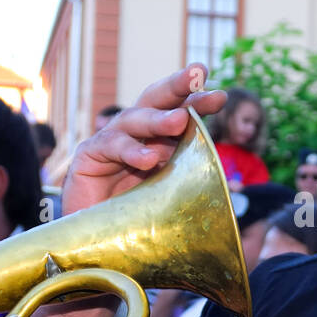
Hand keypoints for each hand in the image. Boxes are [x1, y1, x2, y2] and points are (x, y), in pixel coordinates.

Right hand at [62, 64, 226, 214]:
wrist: (97, 243)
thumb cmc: (137, 221)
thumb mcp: (170, 196)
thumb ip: (190, 182)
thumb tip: (228, 179)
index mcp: (159, 140)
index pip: (180, 113)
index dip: (198, 101)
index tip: (220, 96)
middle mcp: (135, 135)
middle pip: (155, 101)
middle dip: (177, 86)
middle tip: (197, 74)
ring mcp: (110, 141)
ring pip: (134, 120)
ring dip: (157, 119)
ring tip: (179, 121)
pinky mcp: (88, 155)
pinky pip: (111, 147)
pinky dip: (131, 152)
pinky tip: (148, 160)